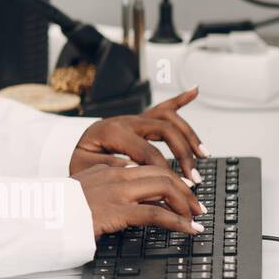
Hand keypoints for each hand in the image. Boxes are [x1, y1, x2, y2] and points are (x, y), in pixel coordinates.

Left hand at [67, 88, 205, 182]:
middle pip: (165, 130)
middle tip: (194, 177)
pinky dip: (180, 100)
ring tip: (204, 154)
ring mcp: (134, 119)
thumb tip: (139, 169)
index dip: (167, 171)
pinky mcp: (139, 120)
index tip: (180, 187)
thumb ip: (112, 167)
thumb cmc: (80, 161)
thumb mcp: (87, 167)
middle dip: (184, 153)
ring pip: (168, 118)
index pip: (148, 152)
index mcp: (111, 132)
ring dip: (189, 135)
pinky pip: (162, 107)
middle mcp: (125, 120)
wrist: (74, 150)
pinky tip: (195, 91)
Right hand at [73, 164, 205, 237]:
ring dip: (186, 204)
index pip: (151, 167)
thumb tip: (132, 186)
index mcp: (110, 169)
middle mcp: (117, 175)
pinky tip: (189, 229)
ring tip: (196, 218)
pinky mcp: (118, 211)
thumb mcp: (87, 188)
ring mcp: (118, 192)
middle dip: (186, 191)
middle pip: (163, 175)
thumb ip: (109, 184)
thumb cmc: (62, 206)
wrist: (43, 215)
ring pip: (165, 188)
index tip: (184, 192)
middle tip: (197, 207)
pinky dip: (178, 222)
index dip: (173, 179)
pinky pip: (156, 214)